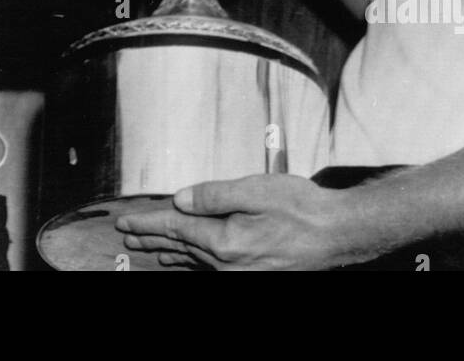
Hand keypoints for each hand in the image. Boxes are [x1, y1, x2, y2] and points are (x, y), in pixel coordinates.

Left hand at [116, 174, 351, 270]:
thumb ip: (214, 195)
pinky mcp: (251, 274)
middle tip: (127, 233)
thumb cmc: (302, 208)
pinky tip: (184, 261)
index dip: (148, 223)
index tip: (125, 220)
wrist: (338, 235)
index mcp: (225, 241)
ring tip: (149, 249)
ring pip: (193, 261)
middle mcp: (227, 264)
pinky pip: (210, 269)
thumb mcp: (255, 190)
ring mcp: (239, 273)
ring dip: (168, 253)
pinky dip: (191, 263)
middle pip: (180, 248)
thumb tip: (180, 199)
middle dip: (151, 239)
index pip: (176, 229)